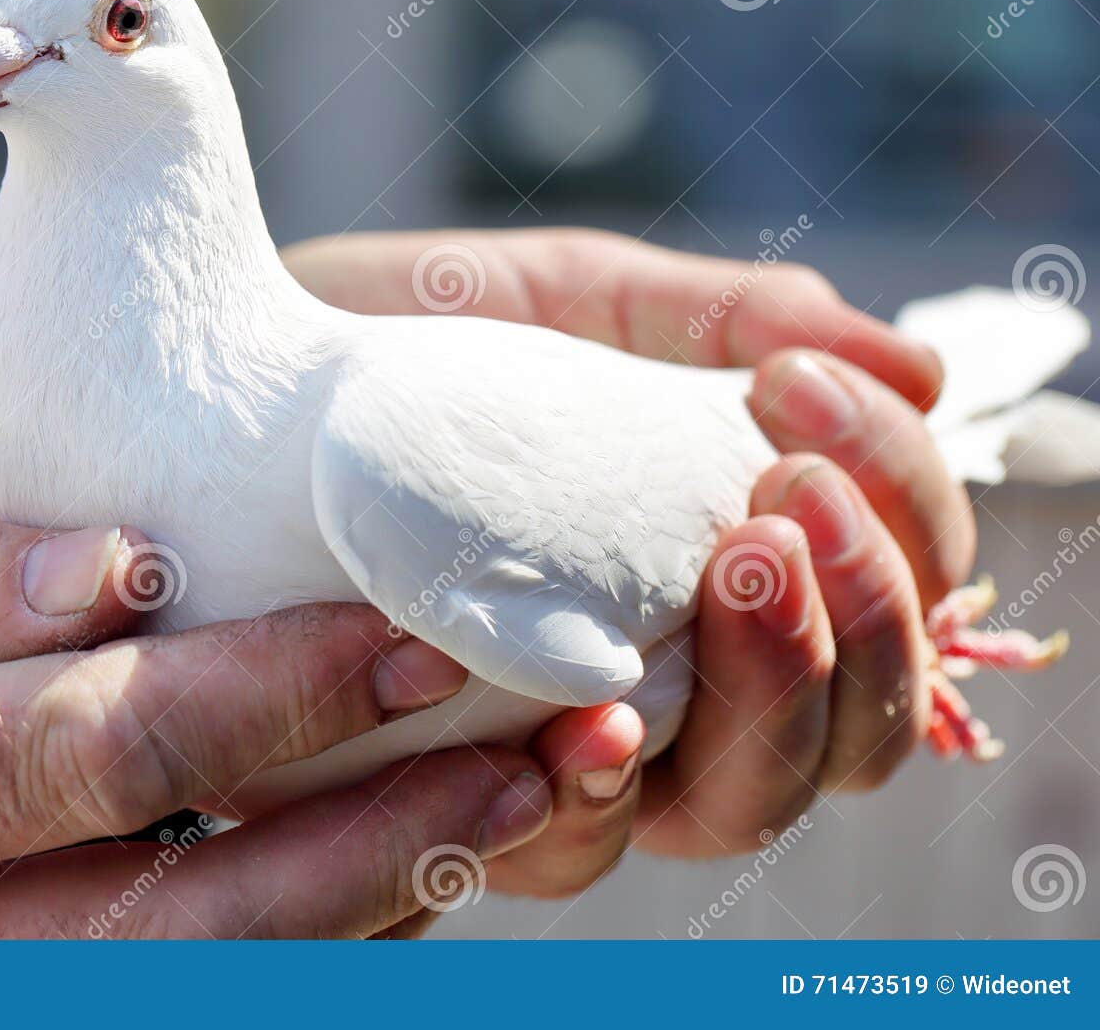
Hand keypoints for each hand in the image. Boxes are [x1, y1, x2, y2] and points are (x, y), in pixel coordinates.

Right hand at [0, 494, 560, 936]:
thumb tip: (117, 565)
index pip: (87, 752)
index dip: (267, 695)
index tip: (410, 629)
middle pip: (182, 912)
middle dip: (384, 829)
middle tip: (547, 744)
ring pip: (190, 982)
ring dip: (376, 902)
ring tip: (523, 804)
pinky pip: (150, 994)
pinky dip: (292, 945)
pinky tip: (400, 868)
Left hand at [285, 227, 974, 887]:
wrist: (230, 380)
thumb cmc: (407, 338)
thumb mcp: (568, 301)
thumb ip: (716, 323)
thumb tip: (917, 366)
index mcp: (723, 574)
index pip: (890, 601)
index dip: (903, 520)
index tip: (809, 395)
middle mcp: (672, 681)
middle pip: (848, 730)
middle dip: (863, 616)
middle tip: (782, 493)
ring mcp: (571, 746)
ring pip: (746, 804)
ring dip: (774, 696)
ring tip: (731, 562)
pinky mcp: (456, 789)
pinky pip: (568, 845)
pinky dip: (606, 790)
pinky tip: (594, 717)